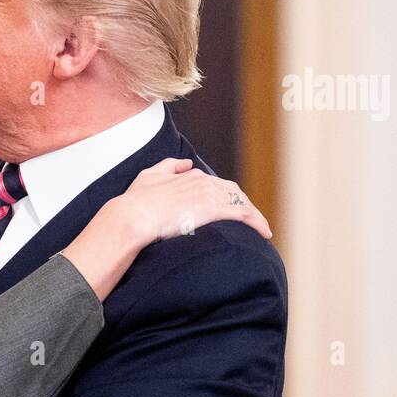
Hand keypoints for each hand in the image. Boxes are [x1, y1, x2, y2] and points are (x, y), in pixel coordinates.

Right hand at [112, 157, 271, 245]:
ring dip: (255, 215)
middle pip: (233, 192)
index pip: (217, 184)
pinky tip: (264, 233)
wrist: (133, 216)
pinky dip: (257, 222)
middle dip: (244, 205)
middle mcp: (203, 182)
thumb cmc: (136, 201)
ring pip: (242, 202)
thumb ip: (168, 166)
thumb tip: (185, 163)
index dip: (227, 196)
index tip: (231, 209)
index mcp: (190, 176)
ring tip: (261, 229)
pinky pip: (244, 214)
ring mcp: (210, 195)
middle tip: (252, 220)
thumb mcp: (150, 176)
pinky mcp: (214, 209)